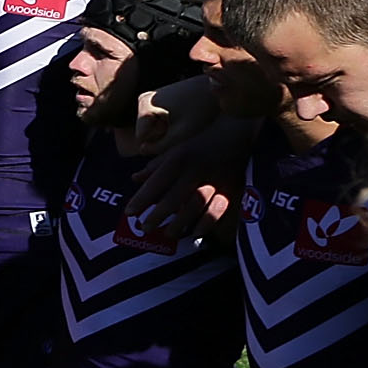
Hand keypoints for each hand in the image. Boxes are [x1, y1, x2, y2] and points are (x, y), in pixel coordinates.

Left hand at [128, 113, 248, 236]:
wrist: (238, 133)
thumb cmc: (200, 144)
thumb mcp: (175, 150)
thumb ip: (155, 166)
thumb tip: (134, 179)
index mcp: (179, 158)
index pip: (156, 182)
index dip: (142, 198)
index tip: (129, 212)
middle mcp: (196, 169)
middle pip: (174, 197)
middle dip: (157, 215)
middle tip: (144, 228)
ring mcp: (215, 180)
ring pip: (194, 205)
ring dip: (179, 223)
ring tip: (167, 234)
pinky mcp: (231, 189)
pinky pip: (218, 209)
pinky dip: (206, 223)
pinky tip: (195, 233)